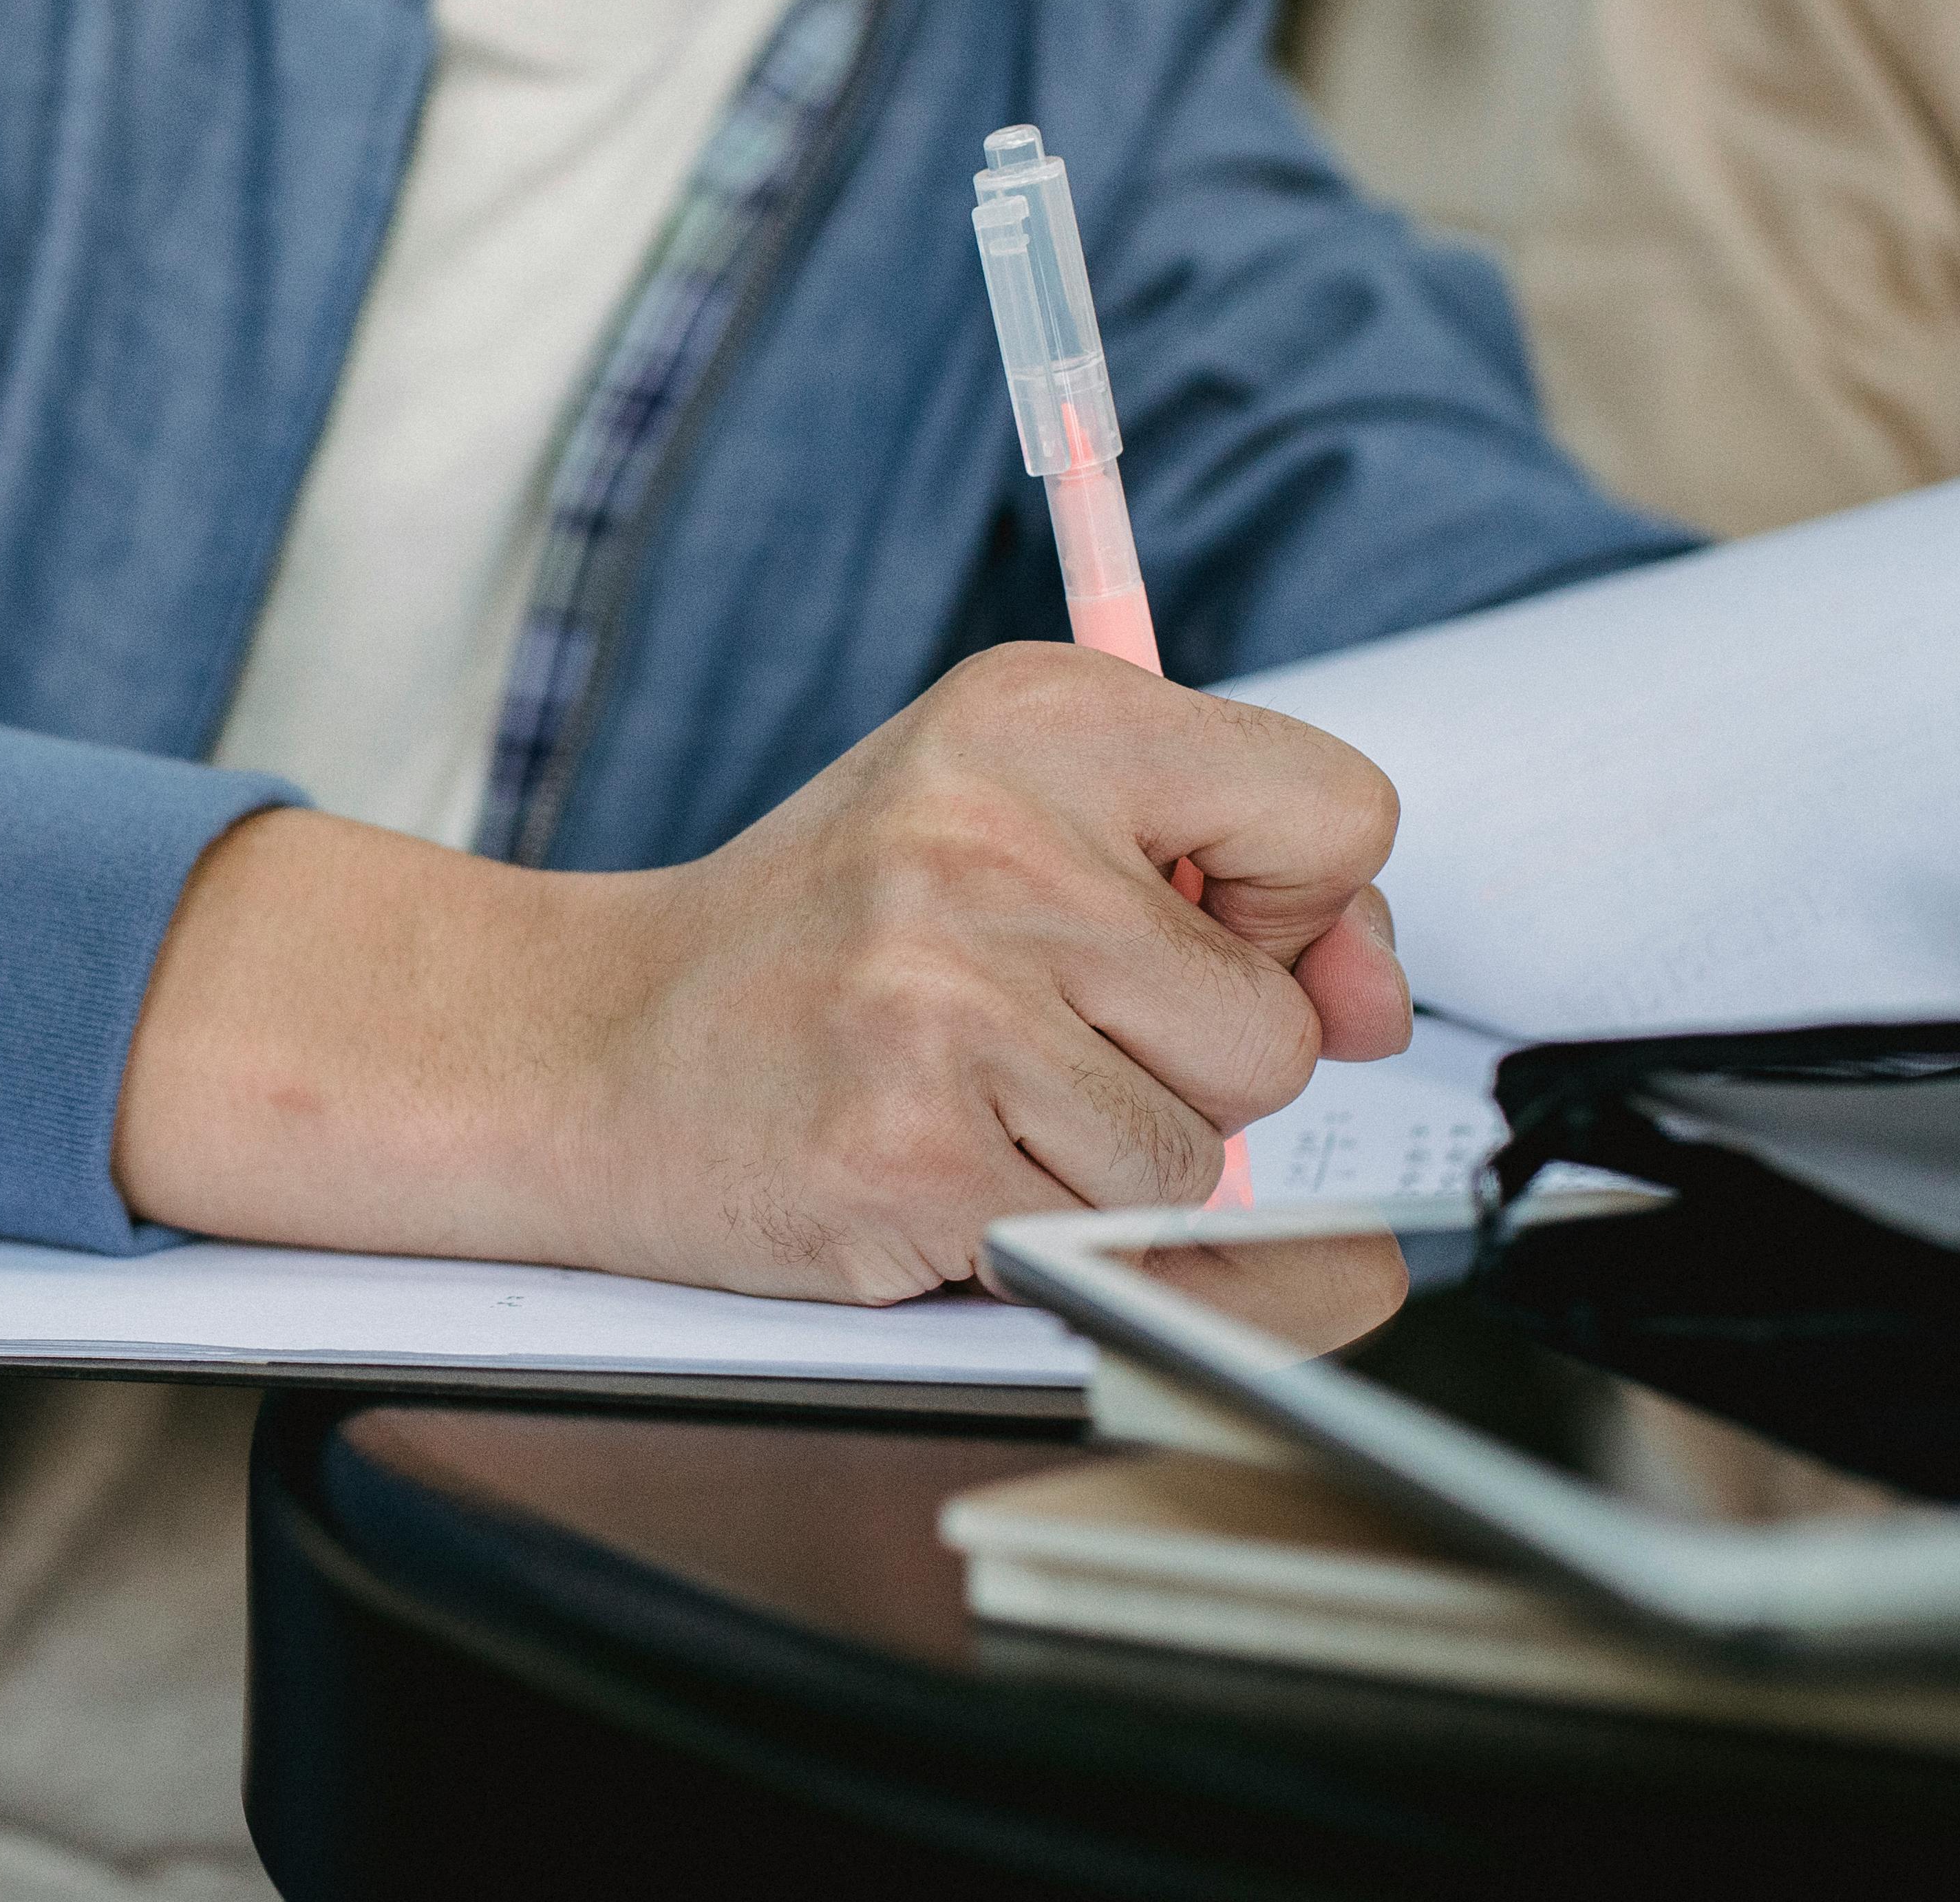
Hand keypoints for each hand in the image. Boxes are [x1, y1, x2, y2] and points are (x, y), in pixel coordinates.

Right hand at [116, 644, 1410, 1303]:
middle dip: (1186, 1067)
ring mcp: (948, 993)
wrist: (589, 1047)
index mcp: (1037, 714)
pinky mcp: (917, 1145)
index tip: (1198, 933)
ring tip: (965, 1097)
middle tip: (1028, 1033)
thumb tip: (1370, 1007)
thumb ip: (1222, 882)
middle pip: (1278, 1024)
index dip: (1298, 911)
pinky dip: (1034, 1235)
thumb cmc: (824, 943)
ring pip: (1199, 1153)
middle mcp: (992, 832)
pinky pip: (1106, 1245)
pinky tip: (925, 1161)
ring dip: (1101, 1163)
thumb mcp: (1010, 824)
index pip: (1339, 812)